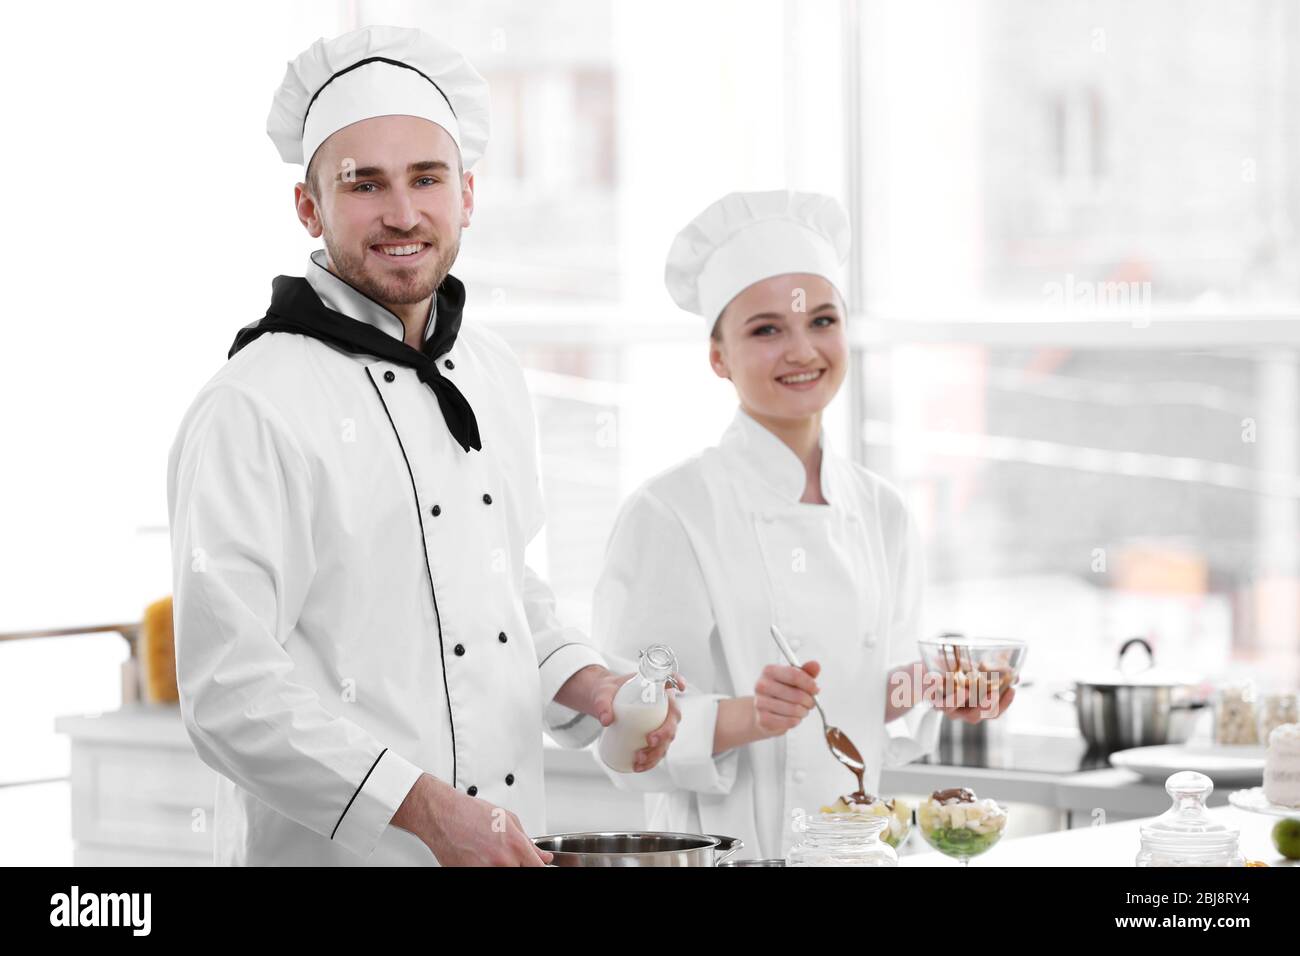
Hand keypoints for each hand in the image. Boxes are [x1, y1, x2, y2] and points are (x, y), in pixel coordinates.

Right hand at [396, 773, 550, 865]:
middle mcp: (503, 862)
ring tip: (490, 853)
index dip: (538, 866)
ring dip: (501, 865)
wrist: (443, 816)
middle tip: (507, 854)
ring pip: (504, 872)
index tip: (536, 864)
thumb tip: (542, 856)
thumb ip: (528, 841)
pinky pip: (485, 873)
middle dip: (518, 864)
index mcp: (515, 846)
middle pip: (521, 871)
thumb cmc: (471, 813)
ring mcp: (486, 871)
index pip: (538, 867)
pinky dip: (485, 866)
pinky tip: (479, 857)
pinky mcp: (470, 874)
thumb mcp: (507, 819)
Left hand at [589, 667, 684, 772]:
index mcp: (653, 688)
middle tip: (650, 741)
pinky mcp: (652, 736)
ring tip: (640, 760)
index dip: (679, 682)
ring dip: (657, 752)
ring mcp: (659, 722)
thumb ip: (602, 703)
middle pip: (673, 718)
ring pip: (667, 739)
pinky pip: (657, 750)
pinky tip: (640, 767)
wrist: (602, 704)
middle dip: (665, 733)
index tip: (680, 687)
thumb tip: (607, 720)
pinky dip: (651, 761)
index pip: (671, 680)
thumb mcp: (602, 694)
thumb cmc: (606, 693)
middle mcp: (661, 705)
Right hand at [754, 660, 820, 735]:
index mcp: (769, 670)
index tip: (815, 689)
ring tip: (802, 710)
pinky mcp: (763, 719)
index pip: (794, 675)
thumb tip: (815, 665)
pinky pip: (789, 721)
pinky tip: (794, 717)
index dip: (809, 684)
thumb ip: (806, 671)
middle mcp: (762, 685)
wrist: (765, 711)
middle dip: (809, 700)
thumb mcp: (793, 679)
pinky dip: (797, 720)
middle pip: (797, 694)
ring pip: (794, 709)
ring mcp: (760, 703)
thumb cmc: (781, 692)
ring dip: (804, 711)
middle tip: (810, 702)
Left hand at [930, 666, 1016, 724]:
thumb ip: (996, 672)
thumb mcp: (978, 670)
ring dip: (958, 700)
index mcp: (975, 707)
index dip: (1004, 704)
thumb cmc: (957, 673)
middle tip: (993, 694)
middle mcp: (960, 711)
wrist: (927, 671)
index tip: (1012, 690)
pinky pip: (932, 695)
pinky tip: (938, 678)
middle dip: (985, 706)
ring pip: (951, 709)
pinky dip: (936, 687)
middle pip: (974, 716)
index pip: (993, 713)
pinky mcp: (929, 696)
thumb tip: (1015, 675)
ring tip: (965, 691)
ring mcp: (943, 705)